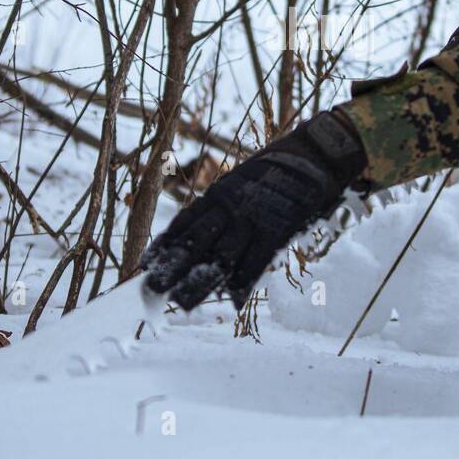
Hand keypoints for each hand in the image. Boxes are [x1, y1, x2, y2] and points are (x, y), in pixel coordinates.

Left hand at [141, 111, 366, 309]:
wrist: (313, 155)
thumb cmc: (275, 172)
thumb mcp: (240, 183)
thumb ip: (221, 206)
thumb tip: (199, 234)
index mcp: (219, 194)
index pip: (184, 223)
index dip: (164, 246)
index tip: (145, 265)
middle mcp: (231, 207)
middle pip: (196, 243)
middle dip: (172, 267)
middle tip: (152, 289)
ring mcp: (254, 220)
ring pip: (221, 257)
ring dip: (200, 281)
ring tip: (181, 303)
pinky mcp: (278, 230)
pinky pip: (256, 261)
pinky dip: (244, 282)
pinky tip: (231, 301)